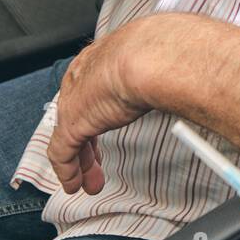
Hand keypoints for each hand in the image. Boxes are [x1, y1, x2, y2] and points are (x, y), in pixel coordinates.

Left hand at [50, 22, 149, 194]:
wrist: (145, 57)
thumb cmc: (157, 54)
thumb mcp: (155, 66)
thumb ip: (157, 79)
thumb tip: (178, 84)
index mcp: (100, 62)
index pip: (91, 96)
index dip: (97, 120)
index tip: (104, 137)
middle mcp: (82, 80)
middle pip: (78, 118)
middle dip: (88, 147)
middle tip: (96, 166)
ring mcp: (74, 102)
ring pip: (69, 139)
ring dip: (80, 164)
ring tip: (88, 184)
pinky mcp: (71, 123)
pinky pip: (62, 153)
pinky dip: (68, 171)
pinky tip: (73, 185)